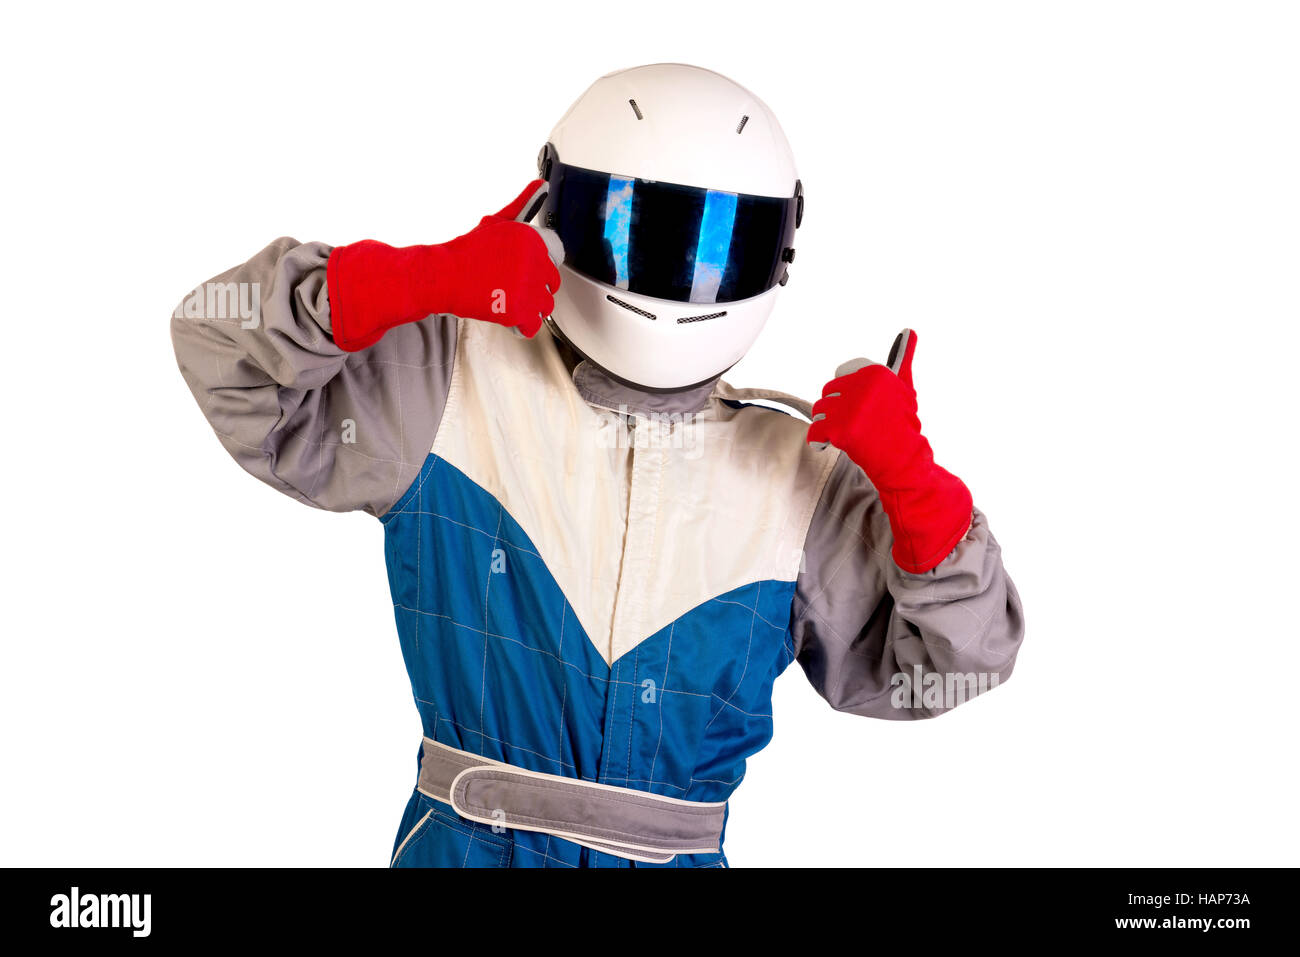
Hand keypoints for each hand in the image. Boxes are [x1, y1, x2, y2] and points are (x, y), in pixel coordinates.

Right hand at [327, 180, 560, 350]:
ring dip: (528, 307)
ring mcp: (528, 288)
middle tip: (507, 285)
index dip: (535, 268)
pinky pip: (534, 326)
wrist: (441, 276)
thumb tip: (543, 185)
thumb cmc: (467, 251)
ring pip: (545, 306)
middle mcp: (535, 261)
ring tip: (505, 298)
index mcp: (533, 238)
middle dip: (533, 288)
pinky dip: (521, 325)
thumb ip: (524, 204)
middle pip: (551, 285)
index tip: (517, 269)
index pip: (554, 261)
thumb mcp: (497, 222)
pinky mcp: (518, 311)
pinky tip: (505, 314)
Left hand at [808, 330, 973, 573]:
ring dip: (829, 425)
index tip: (864, 409)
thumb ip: (902, 359)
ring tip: (853, 435)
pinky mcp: (840, 430)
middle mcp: (863, 386)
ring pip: (818, 411)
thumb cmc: (902, 425)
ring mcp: (851, 408)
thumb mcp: (904, 389)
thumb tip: (908, 331)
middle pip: (827, 393)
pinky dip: (820, 441)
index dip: (848, 395)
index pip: (840, 375)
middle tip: (860, 425)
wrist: (904, 463)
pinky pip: (814, 431)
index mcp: (875, 372)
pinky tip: (835, 444)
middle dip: (837, 410)